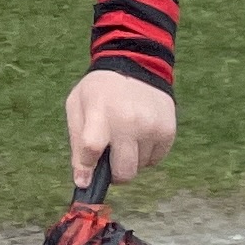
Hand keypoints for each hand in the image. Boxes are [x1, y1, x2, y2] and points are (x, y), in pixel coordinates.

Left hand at [65, 70, 176, 189]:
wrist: (137, 63)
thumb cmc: (101, 90)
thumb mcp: (78, 105)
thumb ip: (77, 142)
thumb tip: (82, 181)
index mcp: (100, 112)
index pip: (91, 149)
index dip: (87, 169)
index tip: (85, 179)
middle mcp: (129, 121)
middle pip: (123, 172)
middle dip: (114, 174)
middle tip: (110, 159)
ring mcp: (151, 127)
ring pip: (140, 168)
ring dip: (130, 159)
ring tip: (126, 136)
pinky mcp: (168, 131)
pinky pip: (155, 161)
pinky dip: (146, 154)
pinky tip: (140, 134)